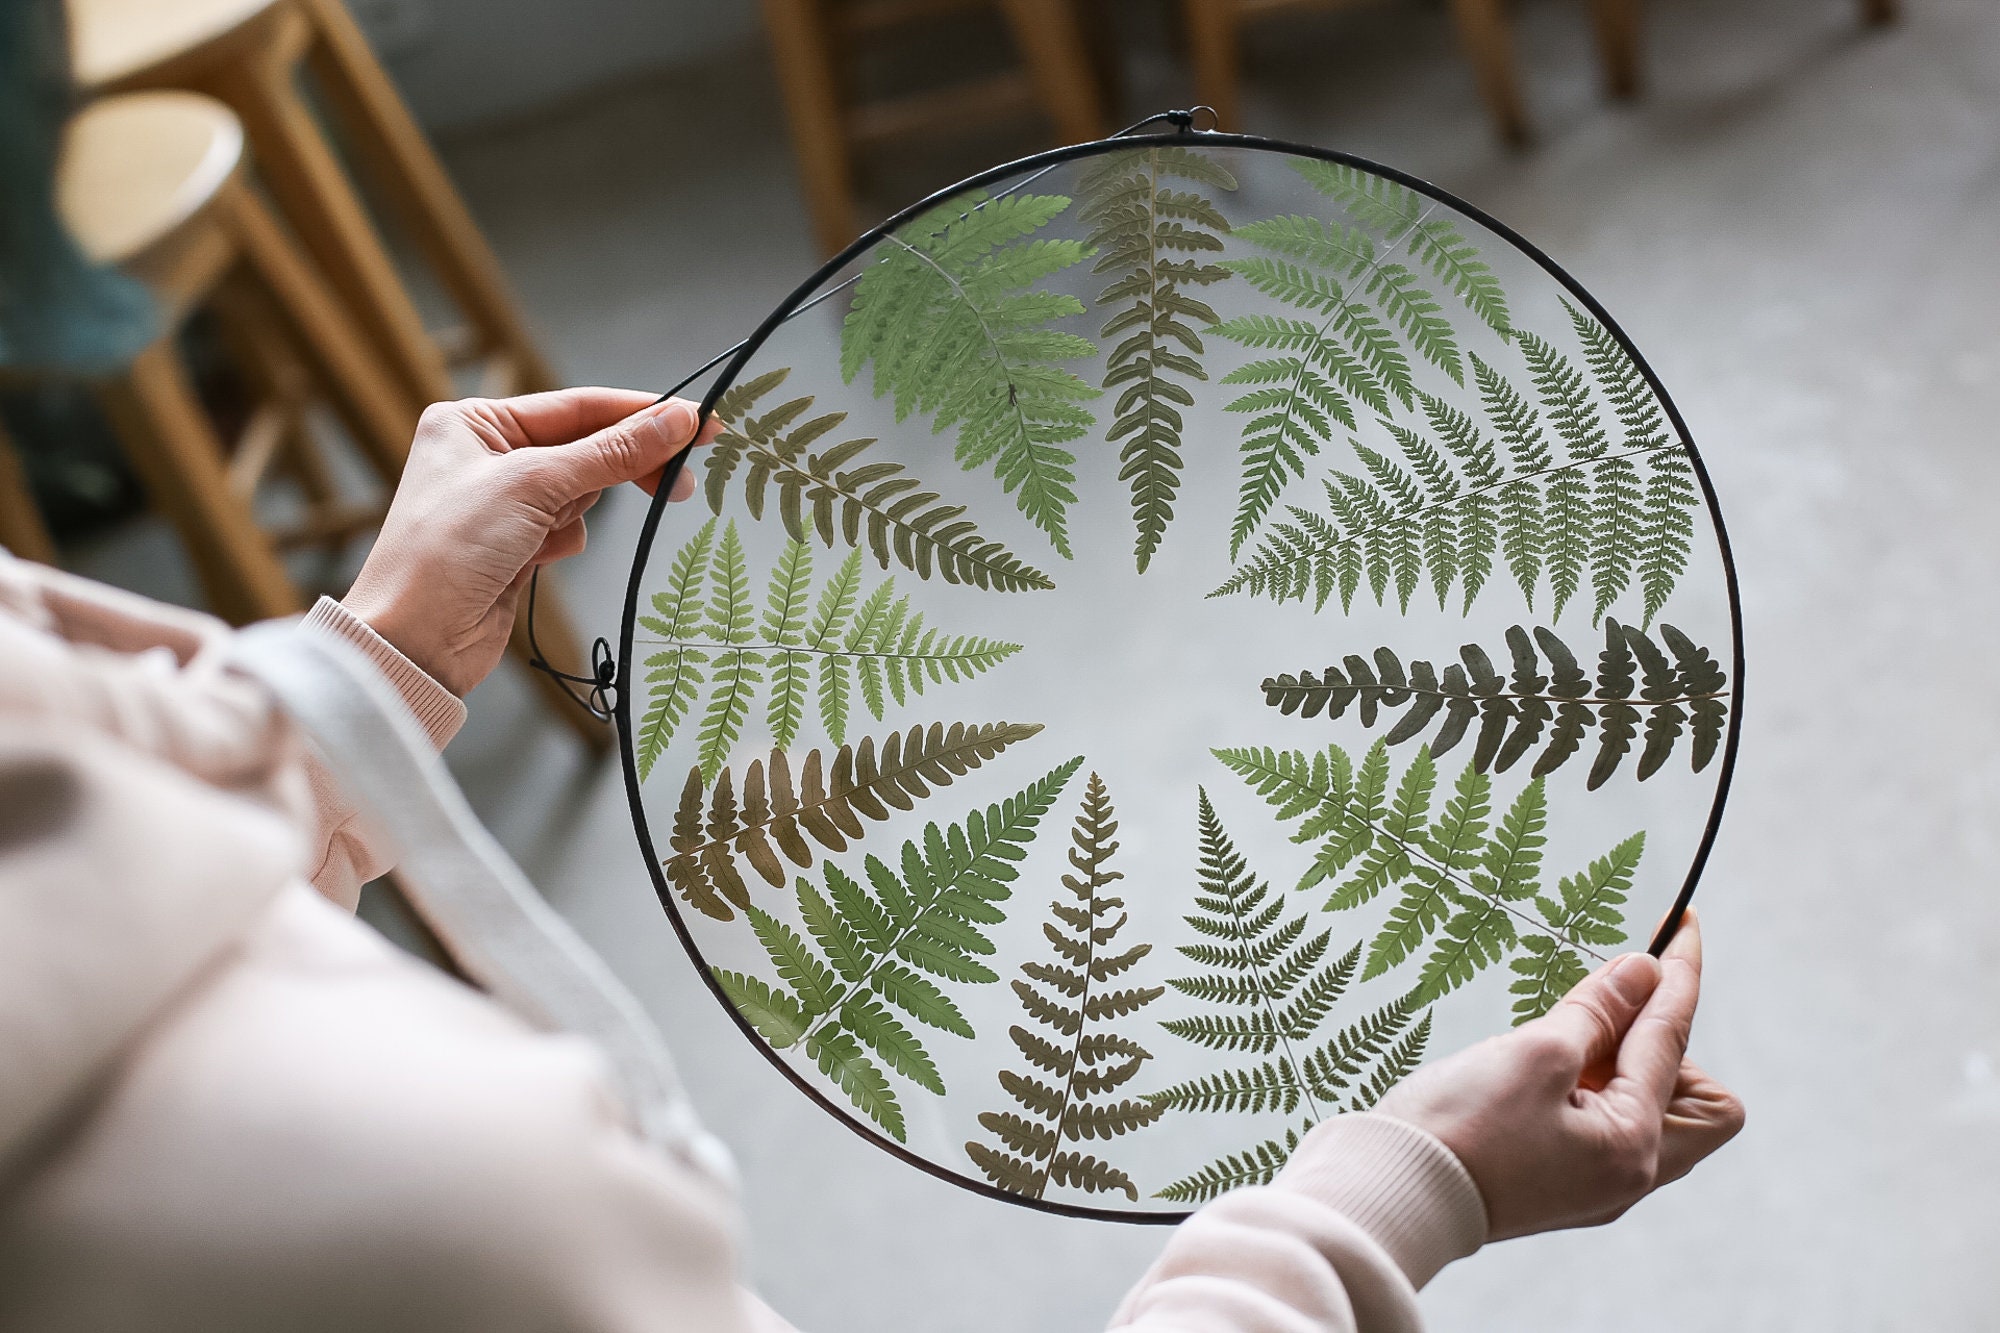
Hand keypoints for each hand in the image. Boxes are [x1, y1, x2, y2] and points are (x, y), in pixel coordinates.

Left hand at [342, 389, 718, 695]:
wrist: (414, 640)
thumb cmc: (448, 549)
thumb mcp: (534, 485)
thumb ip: (612, 452)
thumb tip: (678, 420)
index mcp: (476, 421)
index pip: (578, 406)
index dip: (642, 415)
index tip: (699, 423)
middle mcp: (486, 455)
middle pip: (586, 448)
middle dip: (624, 468)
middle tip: (682, 484)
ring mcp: (501, 503)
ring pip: (581, 492)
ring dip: (576, 513)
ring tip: (542, 538)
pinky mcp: (514, 545)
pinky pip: (567, 529)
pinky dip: (562, 542)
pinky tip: (532, 561)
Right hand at [1376, 909, 1742, 1239]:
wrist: (1392, 1190)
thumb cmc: (1459, 1128)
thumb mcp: (1535, 1053)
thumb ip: (1598, 1010)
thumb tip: (1642, 972)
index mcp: (1633, 1147)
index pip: (1672, 1040)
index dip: (1678, 974)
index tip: (1683, 924)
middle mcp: (1628, 1176)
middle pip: (1697, 1099)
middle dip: (1668, 1044)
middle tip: (1611, 1011)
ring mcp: (1597, 1186)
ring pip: (1651, 1113)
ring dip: (1626, 1064)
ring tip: (1567, 1037)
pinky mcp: (1563, 1183)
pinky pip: (1609, 1127)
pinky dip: (1597, 1088)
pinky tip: (1551, 1066)